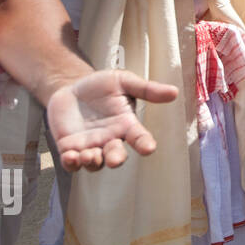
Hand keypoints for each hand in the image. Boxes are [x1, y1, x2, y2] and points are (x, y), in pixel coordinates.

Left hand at [46, 69, 178, 171]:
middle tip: (115, 160)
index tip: (148, 148)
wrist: (71, 87)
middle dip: (116, 159)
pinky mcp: (69, 147)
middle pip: (116, 156)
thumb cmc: (100, 86)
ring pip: (95, 163)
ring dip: (92, 162)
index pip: (140, 138)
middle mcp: (110, 139)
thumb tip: (174, 91)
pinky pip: (72, 163)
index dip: (145, 144)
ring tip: (88, 155)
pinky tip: (70, 156)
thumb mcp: (124, 81)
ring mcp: (90, 145)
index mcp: (126, 125)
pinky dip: (71, 163)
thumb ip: (146, 89)